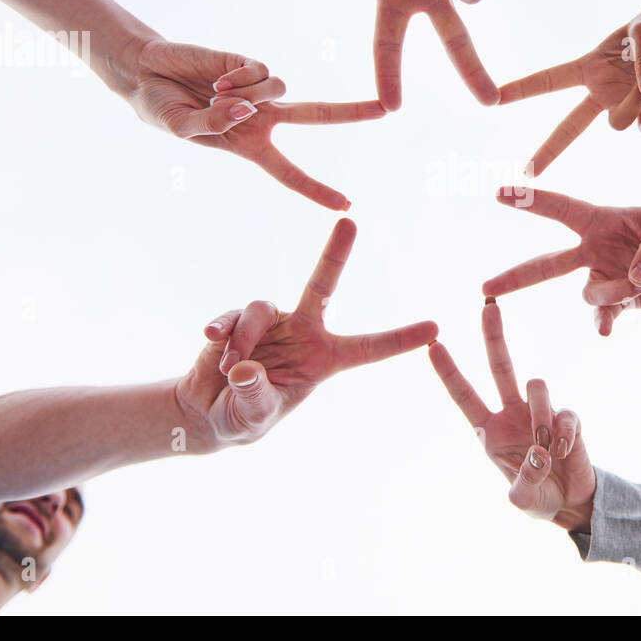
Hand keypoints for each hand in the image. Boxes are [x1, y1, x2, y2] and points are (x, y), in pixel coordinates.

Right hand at [127, 39, 385, 209]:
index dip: (317, 190)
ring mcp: (257, 88)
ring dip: (251, 94)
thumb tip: (245, 107)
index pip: (290, 173)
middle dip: (351, 112)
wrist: (144, 74)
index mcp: (250, 146)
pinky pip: (261, 72)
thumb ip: (211, 124)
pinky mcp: (247, 62)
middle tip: (386, 110)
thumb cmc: (161, 110)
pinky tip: (217, 79)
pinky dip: (241, 78)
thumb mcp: (181, 129)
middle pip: (317, 115)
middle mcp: (261, 117)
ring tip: (215, 94)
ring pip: (281, 90)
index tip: (347, 206)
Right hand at [176, 218, 437, 450]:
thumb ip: (254, 397)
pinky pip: (234, 314)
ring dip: (245, 337)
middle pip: (323, 287)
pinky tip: (210, 340)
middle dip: (335, 252)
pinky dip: (223, 328)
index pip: (369, 349)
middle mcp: (303, 333)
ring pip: (263, 309)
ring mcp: (271, 322)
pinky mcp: (238, 319)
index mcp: (325, 360)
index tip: (435, 328)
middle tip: (349, 220)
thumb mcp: (252, 419)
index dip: (400, 339)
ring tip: (229, 368)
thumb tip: (246, 368)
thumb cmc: (242, 420)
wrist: (205, 412)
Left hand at [429, 300, 595, 530]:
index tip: (433, 345)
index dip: (448, 371)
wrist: (571, 501)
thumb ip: (524, 484)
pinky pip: (564, 412)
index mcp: (488, 430)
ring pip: (536, 385)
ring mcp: (539, 411)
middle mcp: (511, 413)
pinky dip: (564, 434)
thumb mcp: (522, 501)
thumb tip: (538, 454)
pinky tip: (564, 451)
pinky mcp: (566, 416)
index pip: (464, 395)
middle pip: (499, 366)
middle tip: (487, 305)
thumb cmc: (536, 498)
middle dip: (493, 336)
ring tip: (547, 450)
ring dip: (541, 416)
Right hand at [481, 188, 640, 335]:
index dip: (531, 200)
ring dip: (611, 293)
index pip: (560, 209)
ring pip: (588, 293)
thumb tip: (636, 278)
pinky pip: (605, 314)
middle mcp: (594, 250)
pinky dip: (604, 322)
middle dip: (516, 277)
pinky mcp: (622, 300)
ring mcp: (605, 276)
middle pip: (547, 264)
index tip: (501, 193)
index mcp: (602, 221)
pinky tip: (605, 331)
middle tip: (486, 290)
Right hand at [498, 7, 640, 175]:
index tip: (494, 98)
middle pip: (568, 127)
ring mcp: (622, 104)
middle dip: (548, 150)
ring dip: (633, 104)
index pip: (548, 81)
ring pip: (618, 122)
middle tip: (528, 173)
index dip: (521, 89)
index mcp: (588, 68)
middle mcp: (600, 92)